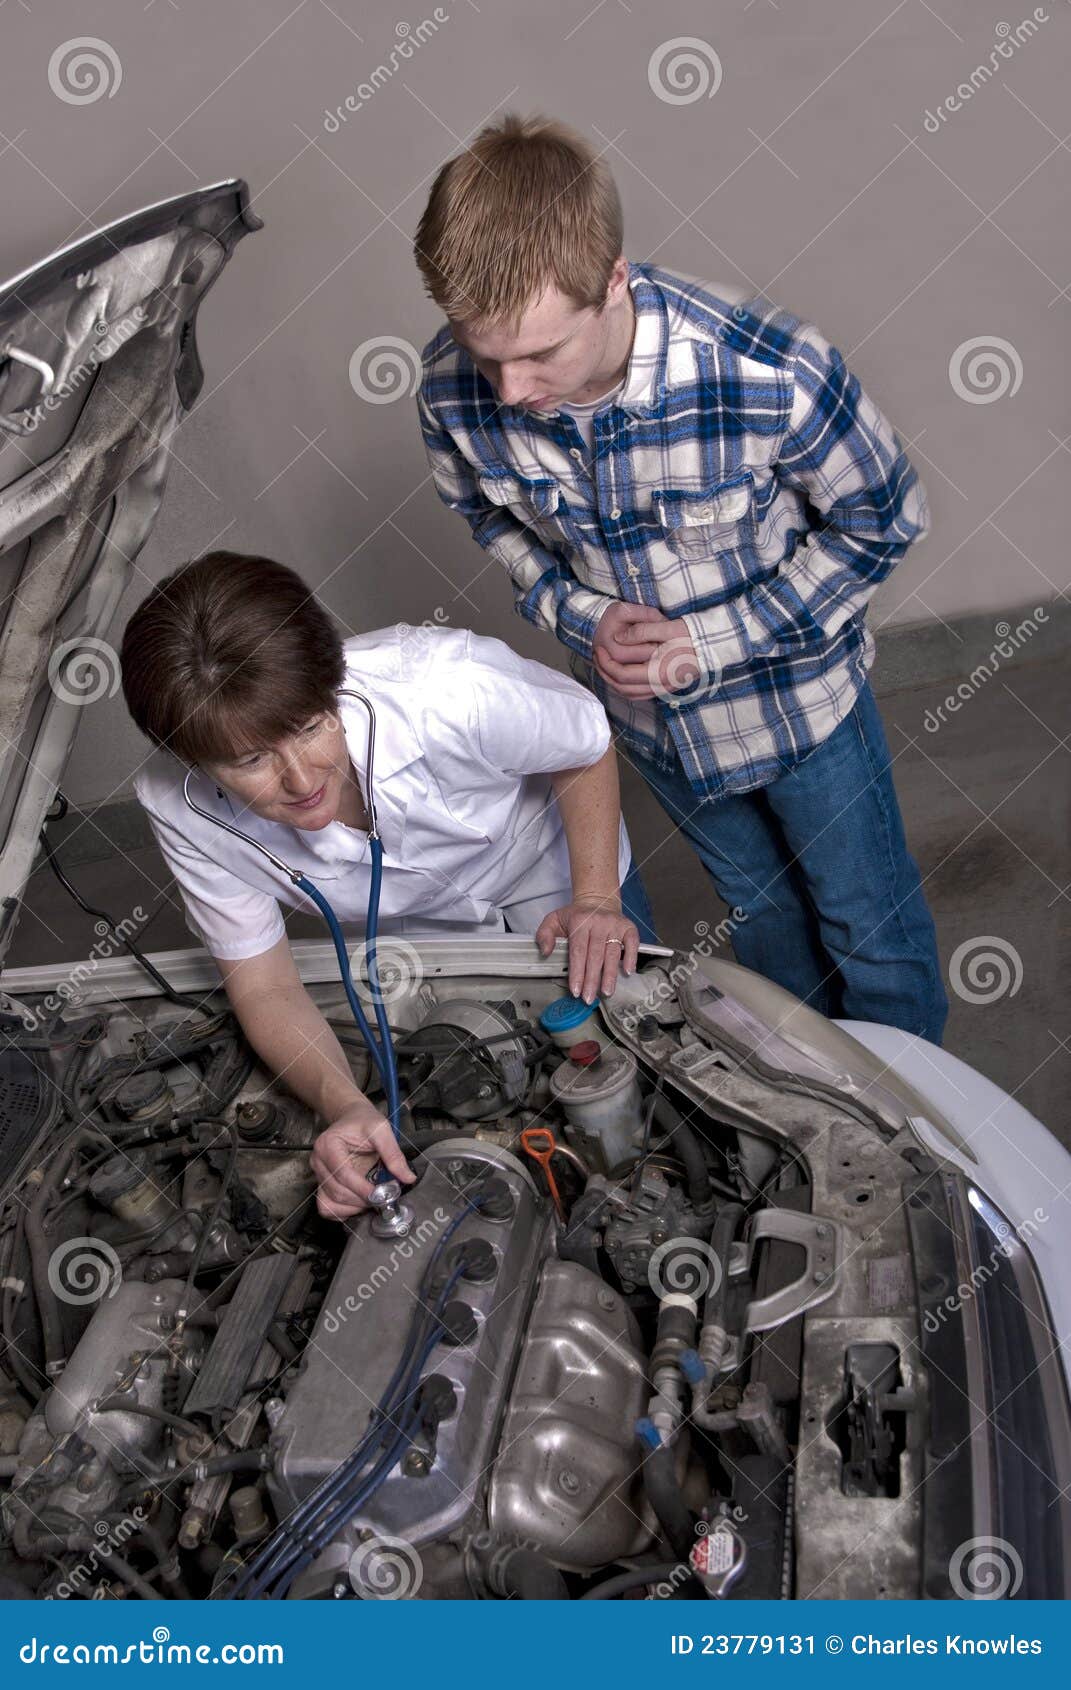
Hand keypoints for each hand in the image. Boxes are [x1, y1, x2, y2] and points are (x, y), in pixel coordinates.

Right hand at [310, 1100, 415, 1220]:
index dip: (362, 1189)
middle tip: (383, 1197)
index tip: (381, 1194)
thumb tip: (407, 1177)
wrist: (352, 1118)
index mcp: (328, 1145)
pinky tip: (359, 1203)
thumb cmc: (363, 1121)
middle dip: (362, 1200)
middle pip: (337, 1191)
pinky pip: (326, 1206)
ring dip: (354, 1207)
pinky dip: (343, 1211)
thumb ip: (393, 1154)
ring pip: (331, 1202)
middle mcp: (318, 1161)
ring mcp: (318, 1174)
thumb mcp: (382, 1130)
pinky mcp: (322, 1183)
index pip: (343, 1174)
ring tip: (372, 1198)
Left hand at [535, 897, 639, 1001]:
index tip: (576, 990)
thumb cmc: (576, 915)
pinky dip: (631, 957)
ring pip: (613, 953)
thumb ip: (544, 934)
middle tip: (589, 997)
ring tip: (607, 991)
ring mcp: (615, 925)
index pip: (578, 951)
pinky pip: (632, 943)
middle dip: (592, 979)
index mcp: (579, 922)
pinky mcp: (628, 927)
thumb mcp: (554, 919)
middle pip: (595, 956)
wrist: (597, 900)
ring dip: (610, 974)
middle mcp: (599, 923)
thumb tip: (545, 951)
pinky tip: (627, 971)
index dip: (577, 972)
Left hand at [595, 609, 701, 702]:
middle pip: (623, 688)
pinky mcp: (667, 689)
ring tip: (606, 665)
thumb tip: (618, 637)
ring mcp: (664, 690)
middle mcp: (660, 686)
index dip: (606, 663)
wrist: (715, 646)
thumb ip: (641, 631)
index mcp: (658, 672)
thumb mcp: (667, 627)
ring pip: (630, 694)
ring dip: (614, 682)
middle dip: (606, 673)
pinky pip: (640, 694)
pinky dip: (626, 687)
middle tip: (598, 657)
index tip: (600, 649)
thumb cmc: (693, 635)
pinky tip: (622, 674)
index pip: (622, 675)